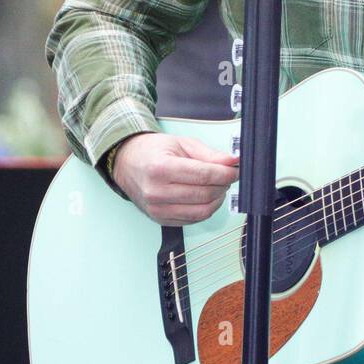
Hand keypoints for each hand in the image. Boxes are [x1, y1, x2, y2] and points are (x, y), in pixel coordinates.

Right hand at [111, 132, 239, 224]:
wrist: (127, 163)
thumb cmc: (153, 151)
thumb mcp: (181, 143)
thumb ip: (209, 154)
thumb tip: (232, 161)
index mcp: (160, 168)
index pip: (204, 175)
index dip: (226, 173)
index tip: (236, 169)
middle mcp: (156, 192)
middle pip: (205, 194)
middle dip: (223, 185)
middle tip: (227, 175)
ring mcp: (157, 209)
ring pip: (202, 211)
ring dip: (217, 199)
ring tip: (218, 186)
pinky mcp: (160, 220)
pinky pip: (193, 219)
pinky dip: (205, 209)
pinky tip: (205, 196)